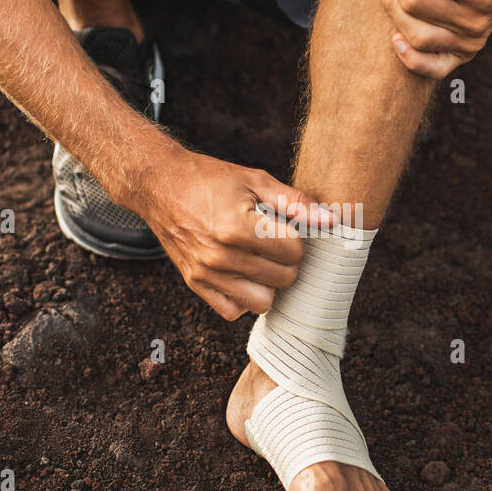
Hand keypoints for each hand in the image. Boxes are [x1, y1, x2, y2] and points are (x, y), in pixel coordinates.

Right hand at [136, 147, 333, 319]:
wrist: (160, 185)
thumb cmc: (210, 179)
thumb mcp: (255, 180)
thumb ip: (295, 202)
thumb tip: (331, 221)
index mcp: (238, 227)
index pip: (294, 252)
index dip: (295, 238)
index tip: (282, 227)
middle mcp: (221, 255)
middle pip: (284, 278)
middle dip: (285, 260)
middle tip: (272, 242)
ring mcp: (206, 273)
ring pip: (263, 302)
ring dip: (268, 283)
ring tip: (260, 261)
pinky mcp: (195, 283)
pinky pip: (233, 311)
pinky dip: (243, 298)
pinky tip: (242, 274)